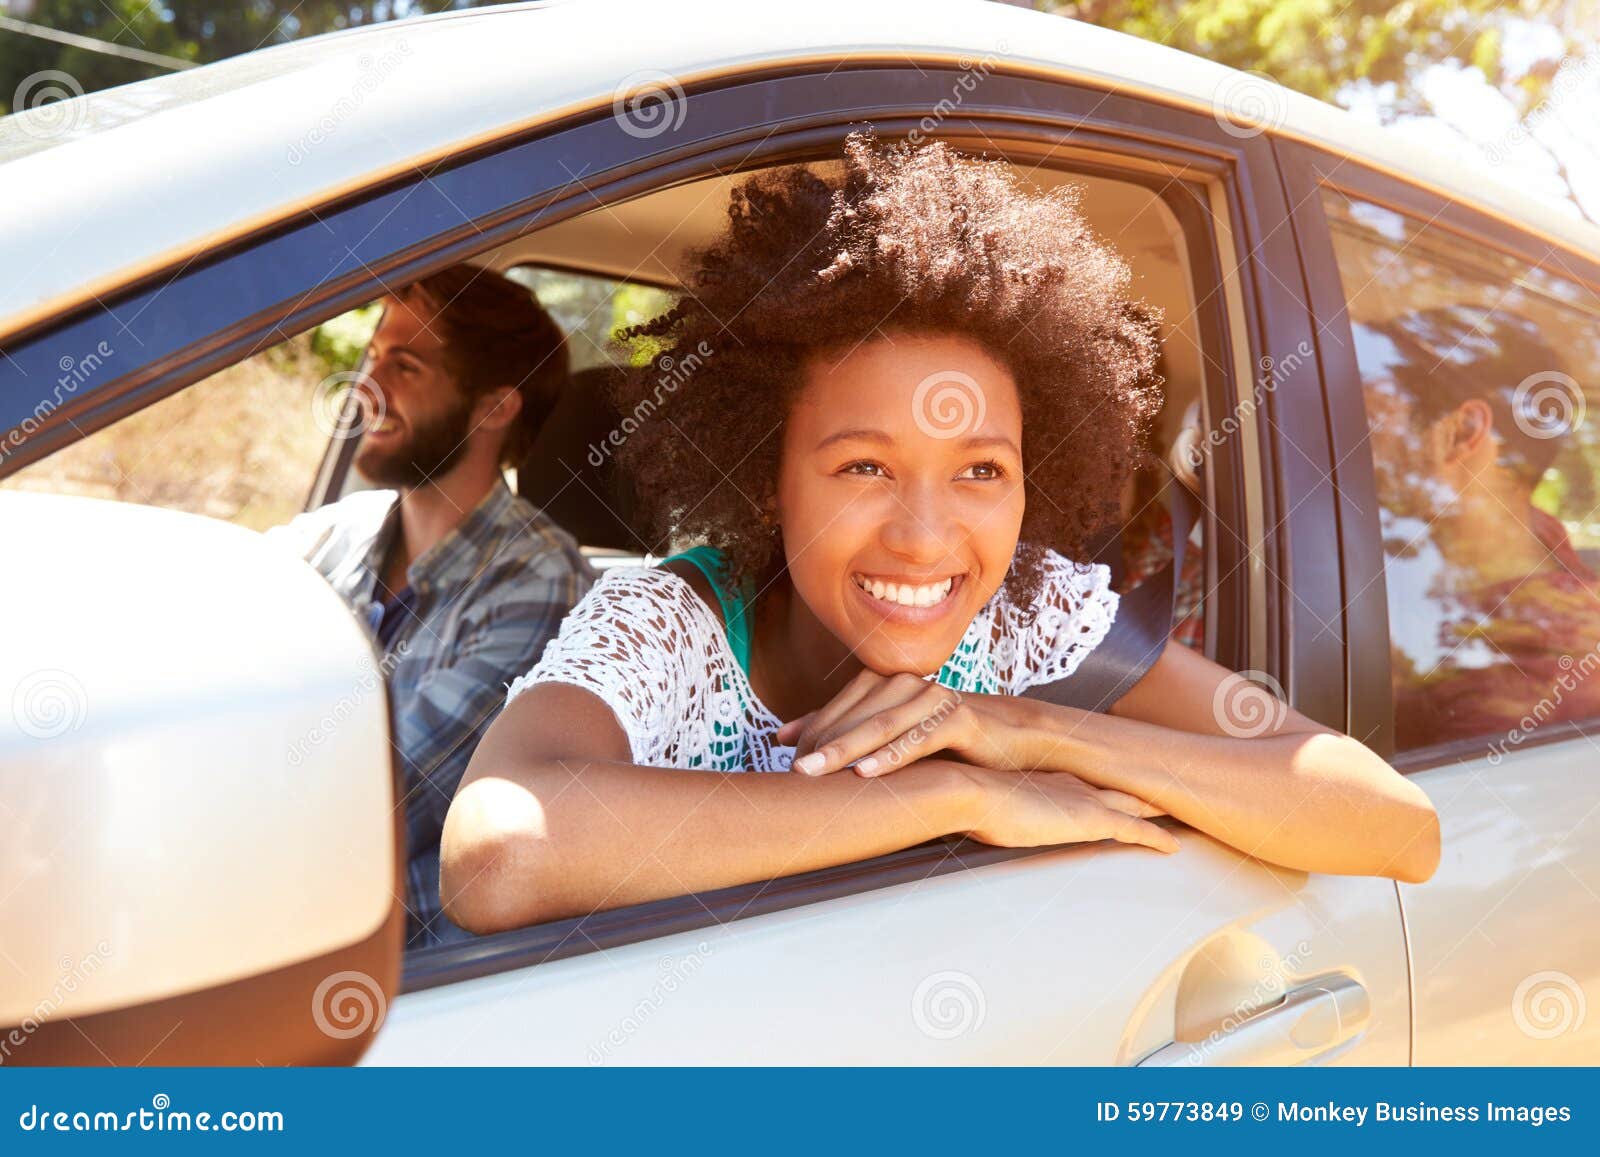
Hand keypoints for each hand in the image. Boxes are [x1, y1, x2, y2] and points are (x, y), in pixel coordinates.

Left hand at [777, 669, 1019, 776]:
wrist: (1010, 740)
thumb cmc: (943, 742)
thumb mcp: (887, 737)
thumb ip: (839, 731)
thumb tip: (781, 737)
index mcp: (886, 684)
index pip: (837, 708)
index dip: (811, 734)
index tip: (785, 762)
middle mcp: (907, 684)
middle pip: (854, 716)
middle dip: (821, 744)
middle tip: (793, 771)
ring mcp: (934, 699)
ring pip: (882, 724)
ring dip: (847, 749)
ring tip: (817, 772)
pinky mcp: (961, 720)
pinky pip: (920, 738)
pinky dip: (892, 755)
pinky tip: (867, 773)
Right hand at [962, 764, 1179, 853]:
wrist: (974, 790)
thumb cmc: (973, 796)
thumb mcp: (992, 800)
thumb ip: (1003, 806)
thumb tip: (988, 816)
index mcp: (1056, 777)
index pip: (1097, 781)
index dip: (1117, 783)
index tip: (1132, 782)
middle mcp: (1078, 783)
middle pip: (1125, 787)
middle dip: (1150, 789)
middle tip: (1176, 788)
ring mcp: (1087, 799)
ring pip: (1138, 804)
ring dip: (1161, 808)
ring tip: (1186, 810)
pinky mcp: (1092, 820)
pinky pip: (1136, 831)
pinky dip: (1157, 838)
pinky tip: (1174, 847)